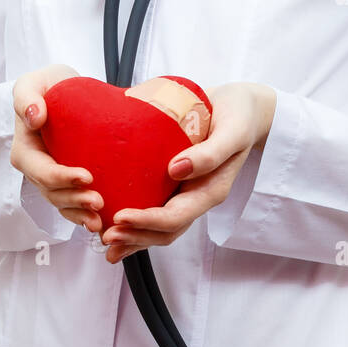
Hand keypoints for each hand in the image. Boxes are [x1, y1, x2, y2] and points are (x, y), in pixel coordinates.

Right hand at [10, 64, 105, 228]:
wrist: (62, 90)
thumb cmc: (47, 86)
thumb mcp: (32, 83)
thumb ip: (27, 97)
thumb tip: (35, 117)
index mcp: (24, 151)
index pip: (42, 171)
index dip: (62, 178)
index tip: (86, 176)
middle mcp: (35, 169)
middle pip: (53, 192)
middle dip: (75, 201)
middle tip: (99, 202)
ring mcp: (50, 178)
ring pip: (62, 203)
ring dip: (80, 213)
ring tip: (101, 218)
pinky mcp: (66, 182)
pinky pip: (72, 204)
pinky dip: (82, 215)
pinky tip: (99, 222)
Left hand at [101, 82, 276, 262]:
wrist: (242, 107)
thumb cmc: (240, 116)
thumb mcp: (232, 131)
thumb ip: (210, 153)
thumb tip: (177, 168)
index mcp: (211, 190)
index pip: (175, 217)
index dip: (147, 221)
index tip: (122, 217)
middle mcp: (197, 196)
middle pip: (165, 230)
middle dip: (134, 236)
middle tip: (105, 235)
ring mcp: (186, 191)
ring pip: (159, 226)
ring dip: (132, 235)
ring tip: (105, 239)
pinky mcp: (176, 181)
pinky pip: (155, 206)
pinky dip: (135, 220)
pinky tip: (114, 220)